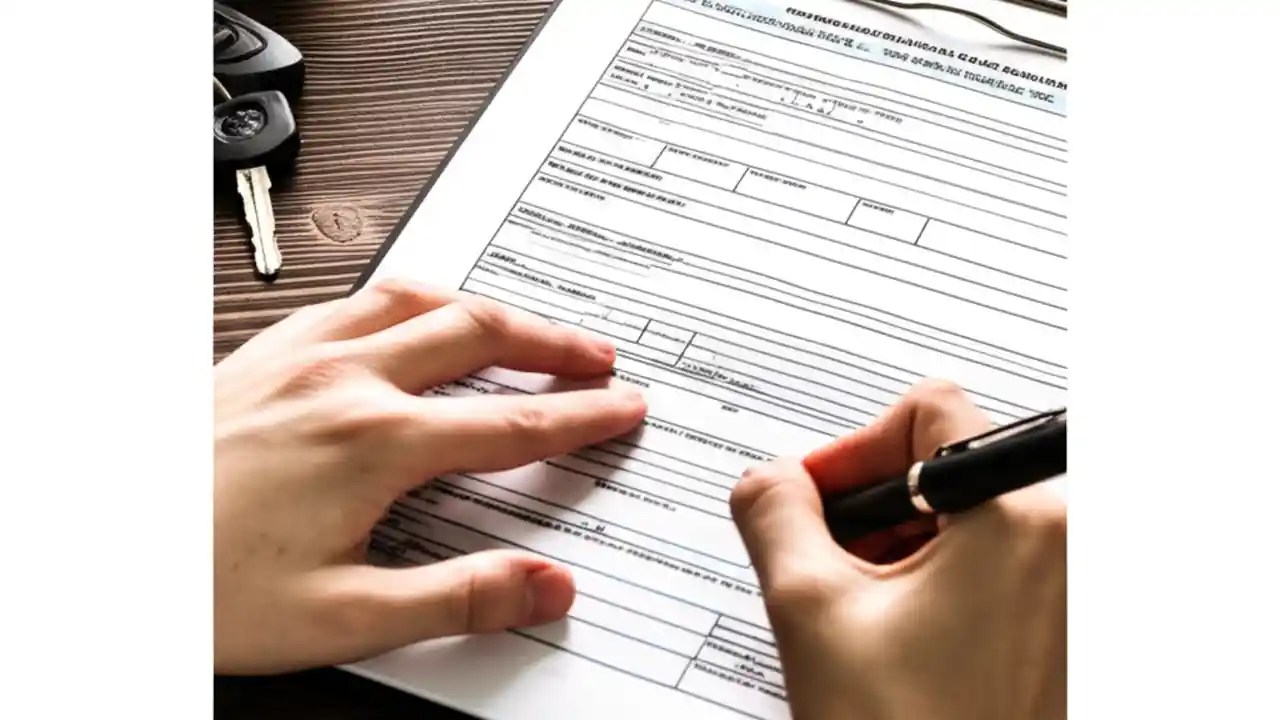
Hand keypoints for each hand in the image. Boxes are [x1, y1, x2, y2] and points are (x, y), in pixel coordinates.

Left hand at [214, 280, 645, 673]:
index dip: (583, 416)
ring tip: (524, 323)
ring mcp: (299, 356)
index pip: (513, 422)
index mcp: (374, 442)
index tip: (623, 408)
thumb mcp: (342, 620)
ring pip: (418, 299)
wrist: (95, 550)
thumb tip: (545, 587)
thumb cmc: (201, 587)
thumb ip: (458, 599)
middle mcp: (343, 379)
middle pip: (478, 334)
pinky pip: (356, 297)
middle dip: (553, 342)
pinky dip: (409, 296)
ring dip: (485, 307)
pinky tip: (410, 312)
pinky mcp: (262, 352)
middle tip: (598, 356)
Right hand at [730, 381, 1064, 719]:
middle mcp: (1066, 543)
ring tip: (861, 613)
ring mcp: (1072, 588)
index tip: (817, 495)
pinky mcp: (1064, 624)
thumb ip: (774, 516)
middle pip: (950, 466)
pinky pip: (997, 563)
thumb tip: (769, 481)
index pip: (930, 411)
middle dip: (873, 509)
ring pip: (970, 517)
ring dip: (901, 548)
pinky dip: (938, 579)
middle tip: (827, 562)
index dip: (853, 447)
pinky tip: (898, 635)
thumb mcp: (811, 612)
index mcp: (1021, 520)